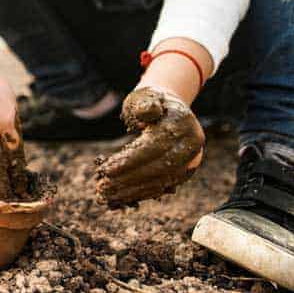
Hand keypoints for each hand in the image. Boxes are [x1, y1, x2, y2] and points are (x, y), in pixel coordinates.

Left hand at [96, 86, 204, 207]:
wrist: (170, 108)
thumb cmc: (149, 101)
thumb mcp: (145, 95)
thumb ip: (145, 103)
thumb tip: (146, 112)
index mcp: (181, 124)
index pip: (154, 147)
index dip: (130, 160)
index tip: (106, 170)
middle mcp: (191, 145)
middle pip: (159, 168)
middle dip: (129, 179)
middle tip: (102, 186)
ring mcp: (191, 160)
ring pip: (161, 181)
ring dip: (133, 190)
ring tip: (107, 194)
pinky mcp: (185, 171)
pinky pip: (163, 186)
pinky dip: (141, 192)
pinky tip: (121, 197)